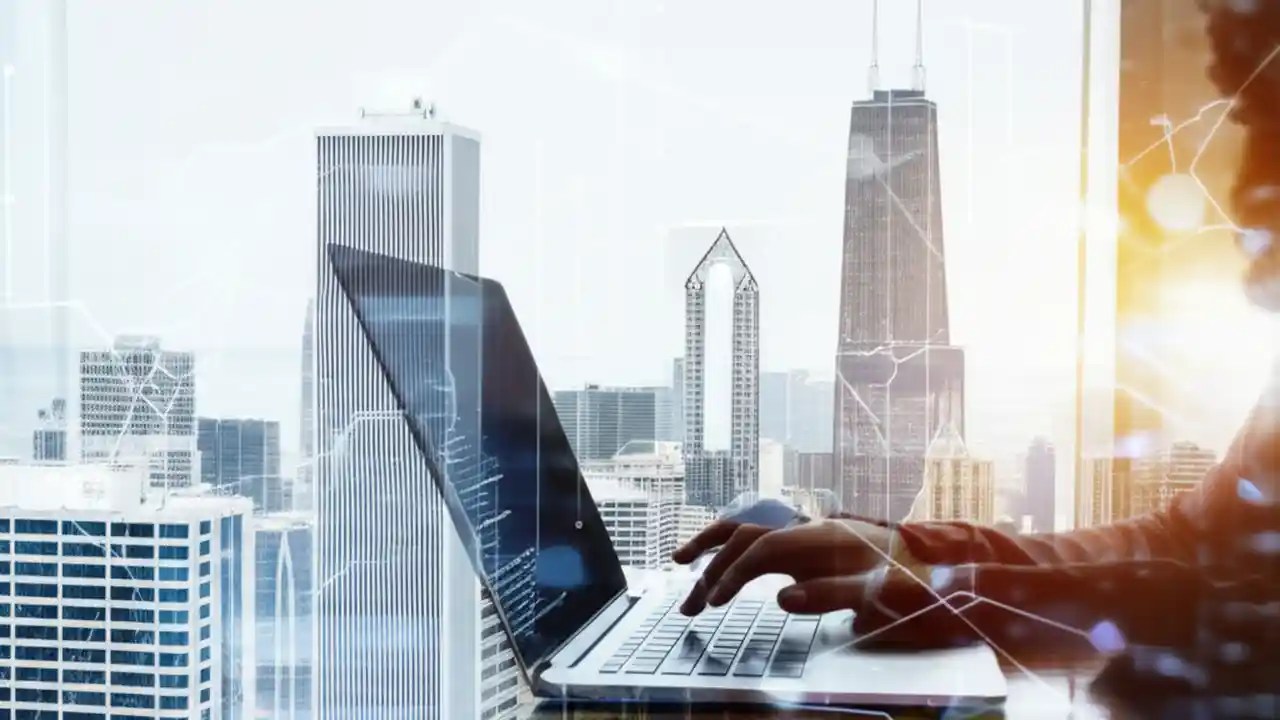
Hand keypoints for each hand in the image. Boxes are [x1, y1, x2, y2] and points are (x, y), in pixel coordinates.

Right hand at [672, 517, 924, 615]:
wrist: (929, 561)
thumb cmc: (906, 580)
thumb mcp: (877, 593)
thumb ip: (829, 594)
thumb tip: (781, 597)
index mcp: (819, 538)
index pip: (760, 550)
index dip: (732, 574)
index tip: (714, 601)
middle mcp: (806, 528)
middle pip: (745, 536)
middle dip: (710, 566)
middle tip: (689, 606)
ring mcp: (804, 530)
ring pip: (748, 526)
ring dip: (713, 543)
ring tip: (680, 559)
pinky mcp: (806, 540)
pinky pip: (760, 534)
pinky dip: (734, 543)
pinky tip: (722, 559)